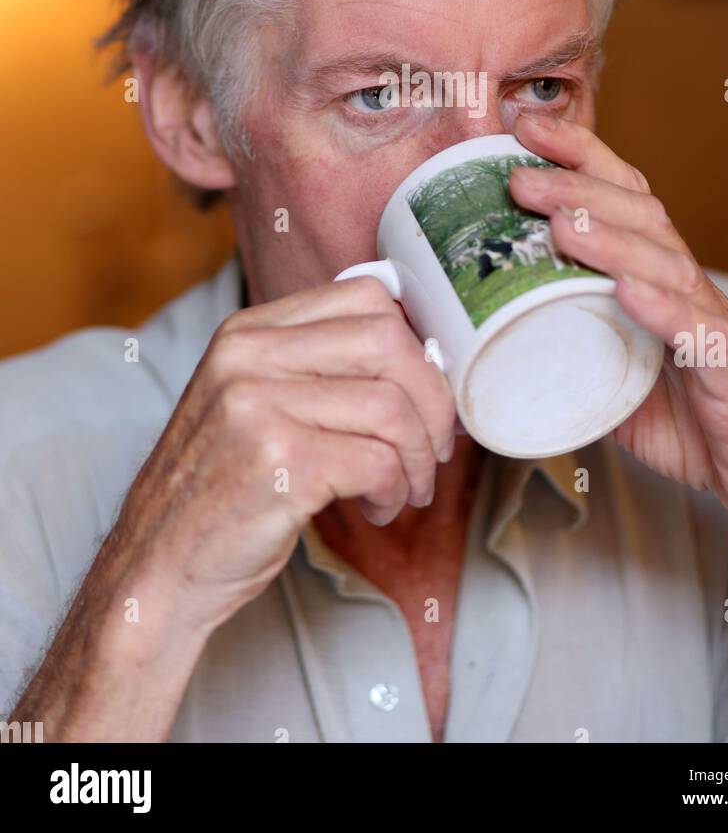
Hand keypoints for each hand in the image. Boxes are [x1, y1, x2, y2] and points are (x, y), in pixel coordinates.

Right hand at [113, 275, 455, 637]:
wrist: (157, 569)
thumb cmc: (221, 490)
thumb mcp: (252, 402)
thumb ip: (316, 366)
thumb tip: (423, 357)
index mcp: (248, 332)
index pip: (366, 295)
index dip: (416, 344)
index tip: (425, 390)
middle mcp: (249, 357)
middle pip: (389, 342)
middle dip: (432, 400)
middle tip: (434, 447)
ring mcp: (260, 407)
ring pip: (393, 407)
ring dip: (418, 458)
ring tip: (406, 488)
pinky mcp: (281, 464)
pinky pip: (379, 462)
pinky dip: (394, 491)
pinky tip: (377, 509)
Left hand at [510, 113, 727, 613]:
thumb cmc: (708, 422)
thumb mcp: (624, 384)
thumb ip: (575, 357)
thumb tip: (496, 343)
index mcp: (664, 281)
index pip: (625, 198)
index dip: (579, 157)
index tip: (523, 128)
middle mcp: (692, 290)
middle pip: (640, 219)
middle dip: (577, 189)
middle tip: (518, 176)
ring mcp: (717, 330)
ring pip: (666, 267)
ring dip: (610, 241)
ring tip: (560, 225)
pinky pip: (702, 338)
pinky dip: (665, 312)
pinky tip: (628, 292)